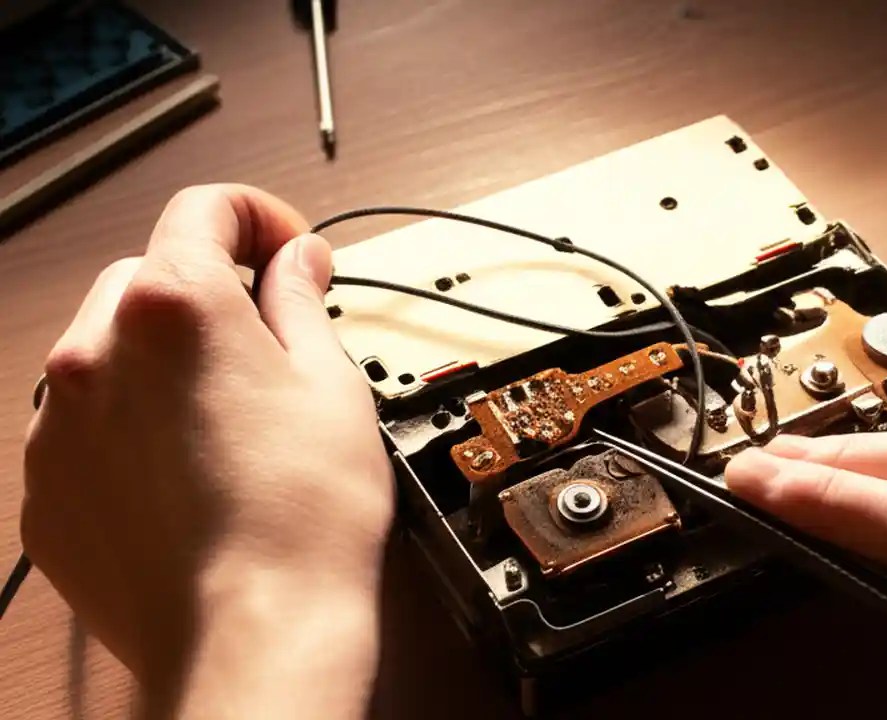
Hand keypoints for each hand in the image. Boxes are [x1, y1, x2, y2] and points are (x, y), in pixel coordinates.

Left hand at [21, 185, 393, 717]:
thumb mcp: (331, 384)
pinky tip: (189, 471)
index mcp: (173, 306)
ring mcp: (59, 425)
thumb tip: (297, 263)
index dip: (259, 218)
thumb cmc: (302, 517)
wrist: (252, 634)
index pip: (204, 209)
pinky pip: (86, 426)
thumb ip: (301, 303)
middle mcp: (95, 352)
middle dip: (210, 290)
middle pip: (149, 275)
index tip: (288, 251)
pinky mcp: (48, 489)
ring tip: (230, 421)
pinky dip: (131, 425)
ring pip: (110, 353)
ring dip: (164, 359)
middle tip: (270, 339)